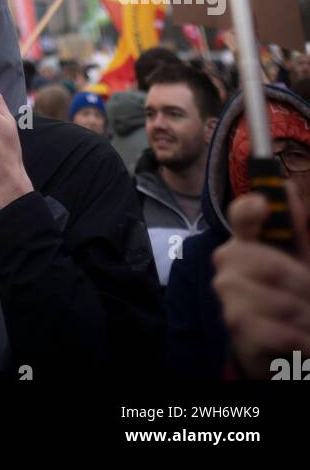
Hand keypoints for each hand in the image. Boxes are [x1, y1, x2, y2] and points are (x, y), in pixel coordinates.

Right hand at [212, 182, 309, 378]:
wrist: (281, 343)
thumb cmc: (292, 292)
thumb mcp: (300, 257)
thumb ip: (295, 225)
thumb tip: (289, 186)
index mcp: (247, 239)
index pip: (241, 214)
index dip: (251, 207)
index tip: (264, 205)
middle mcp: (229, 261)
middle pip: (269, 264)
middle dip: (302, 284)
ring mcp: (228, 294)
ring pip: (276, 301)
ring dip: (303, 315)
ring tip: (307, 320)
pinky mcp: (235, 327)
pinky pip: (275, 331)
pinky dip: (296, 338)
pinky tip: (301, 339)